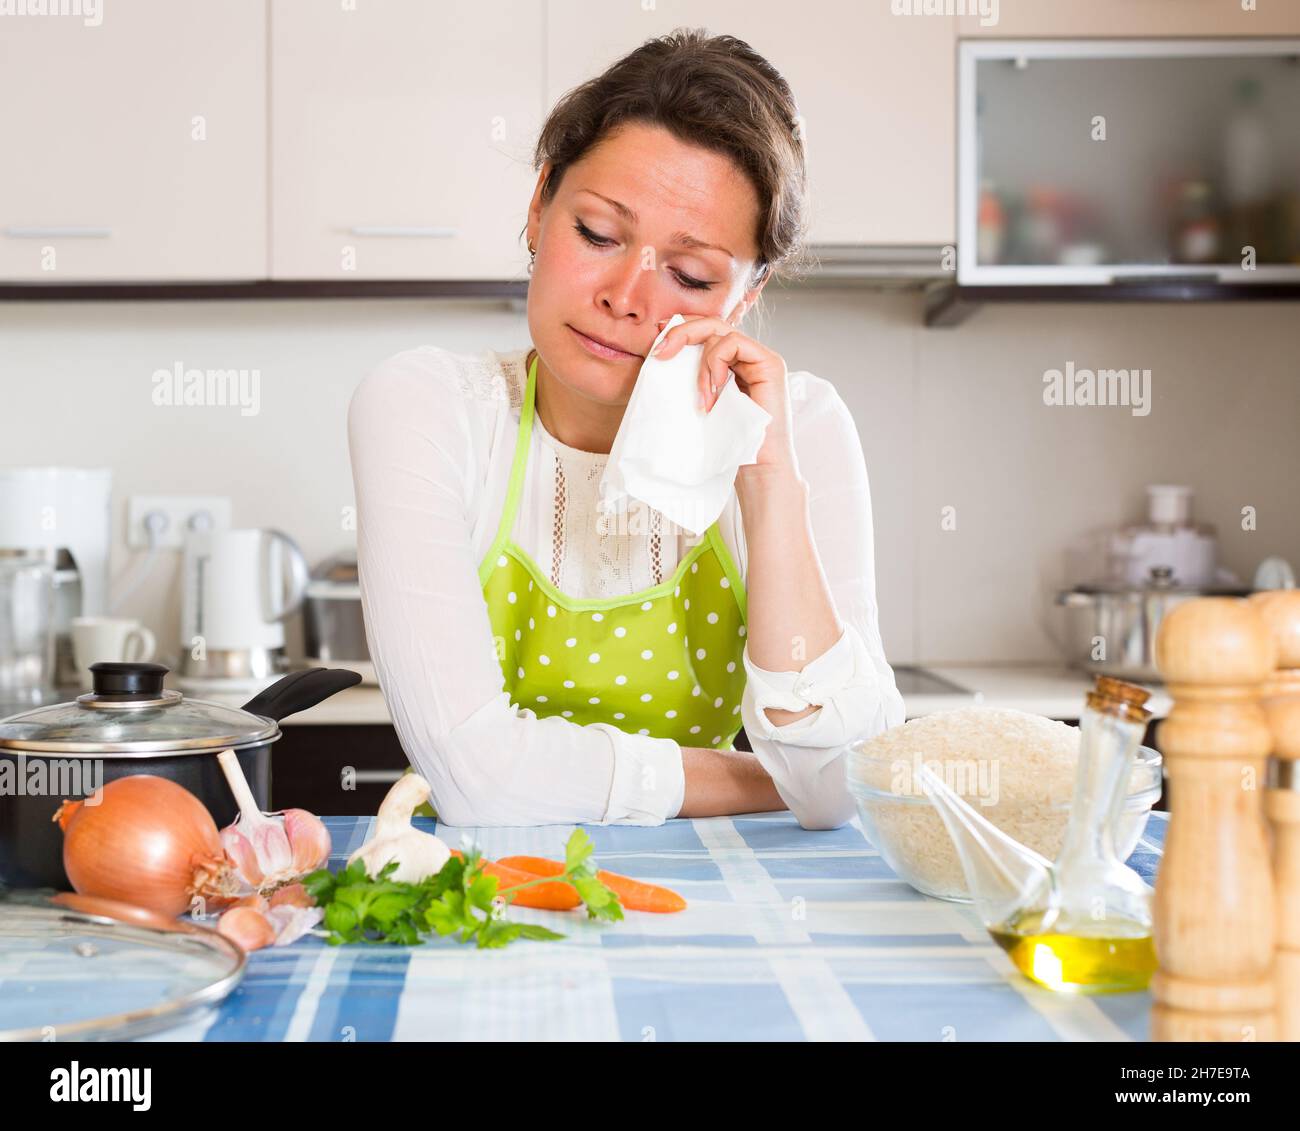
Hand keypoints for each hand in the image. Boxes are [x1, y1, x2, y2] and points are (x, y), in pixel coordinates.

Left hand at [650, 315, 796, 473]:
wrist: (756, 470)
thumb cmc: (727, 445)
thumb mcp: (699, 405)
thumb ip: (690, 380)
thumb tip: (658, 355)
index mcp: (732, 364)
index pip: (705, 333)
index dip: (680, 332)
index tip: (656, 347)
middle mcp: (748, 357)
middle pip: (711, 324)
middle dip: (681, 333)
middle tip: (660, 352)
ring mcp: (760, 359)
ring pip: (720, 333)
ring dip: (701, 365)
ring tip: (702, 399)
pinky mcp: (770, 364)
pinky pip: (733, 343)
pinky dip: (716, 363)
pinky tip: (715, 392)